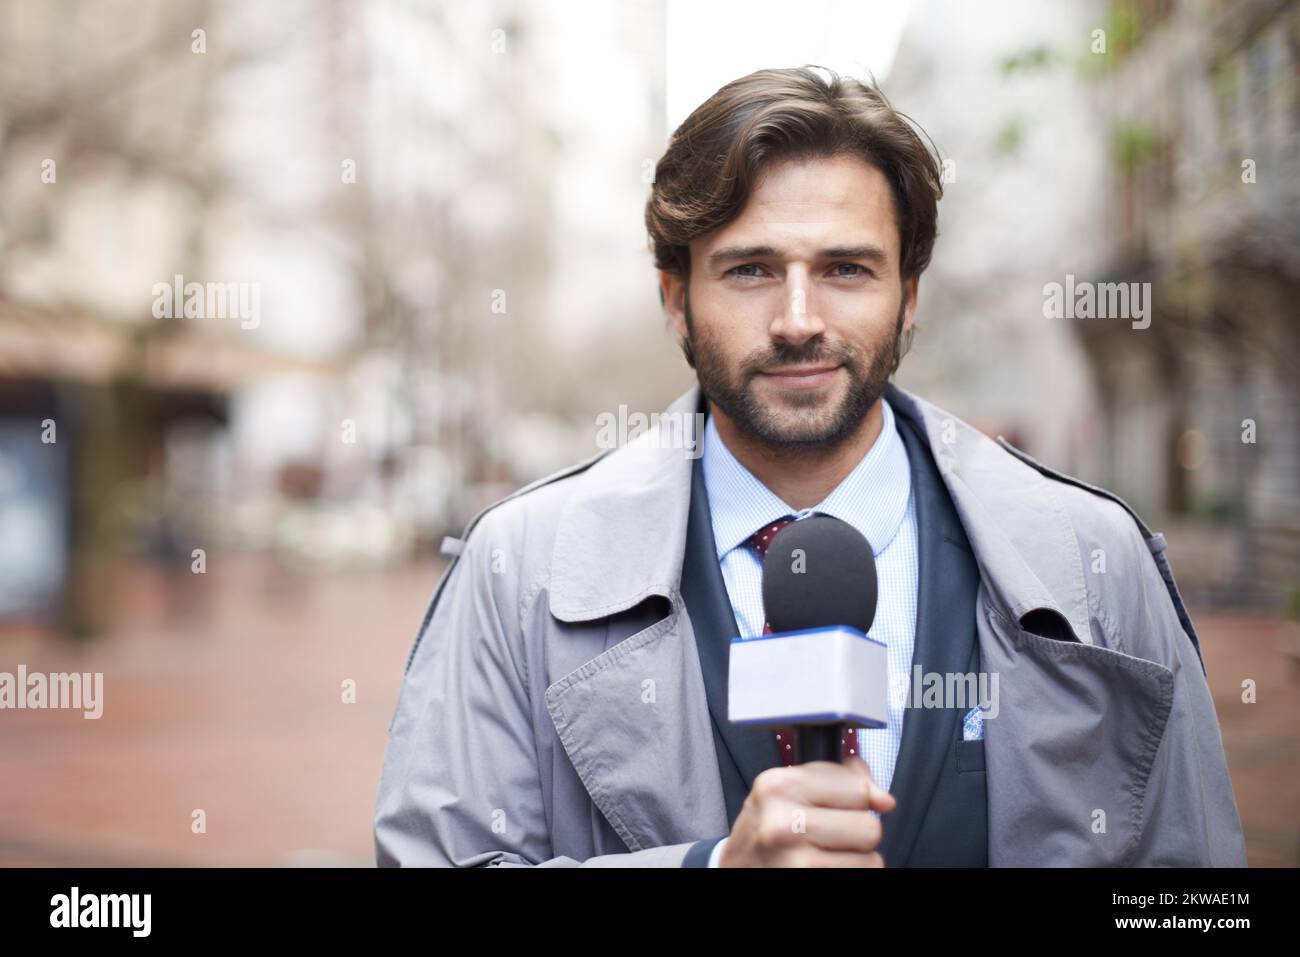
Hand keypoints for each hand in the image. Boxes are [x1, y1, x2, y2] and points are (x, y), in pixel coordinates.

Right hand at [719, 756, 895, 866]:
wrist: (736, 867)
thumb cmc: (768, 826)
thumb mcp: (789, 788)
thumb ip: (838, 777)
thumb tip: (884, 799)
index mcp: (779, 785)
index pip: (857, 788)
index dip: (857, 798)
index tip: (839, 807)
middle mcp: (783, 822)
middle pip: (870, 827)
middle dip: (858, 832)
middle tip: (830, 835)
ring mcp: (795, 861)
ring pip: (872, 860)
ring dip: (857, 858)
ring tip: (827, 853)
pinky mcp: (805, 881)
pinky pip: (861, 876)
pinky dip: (851, 872)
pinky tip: (826, 867)